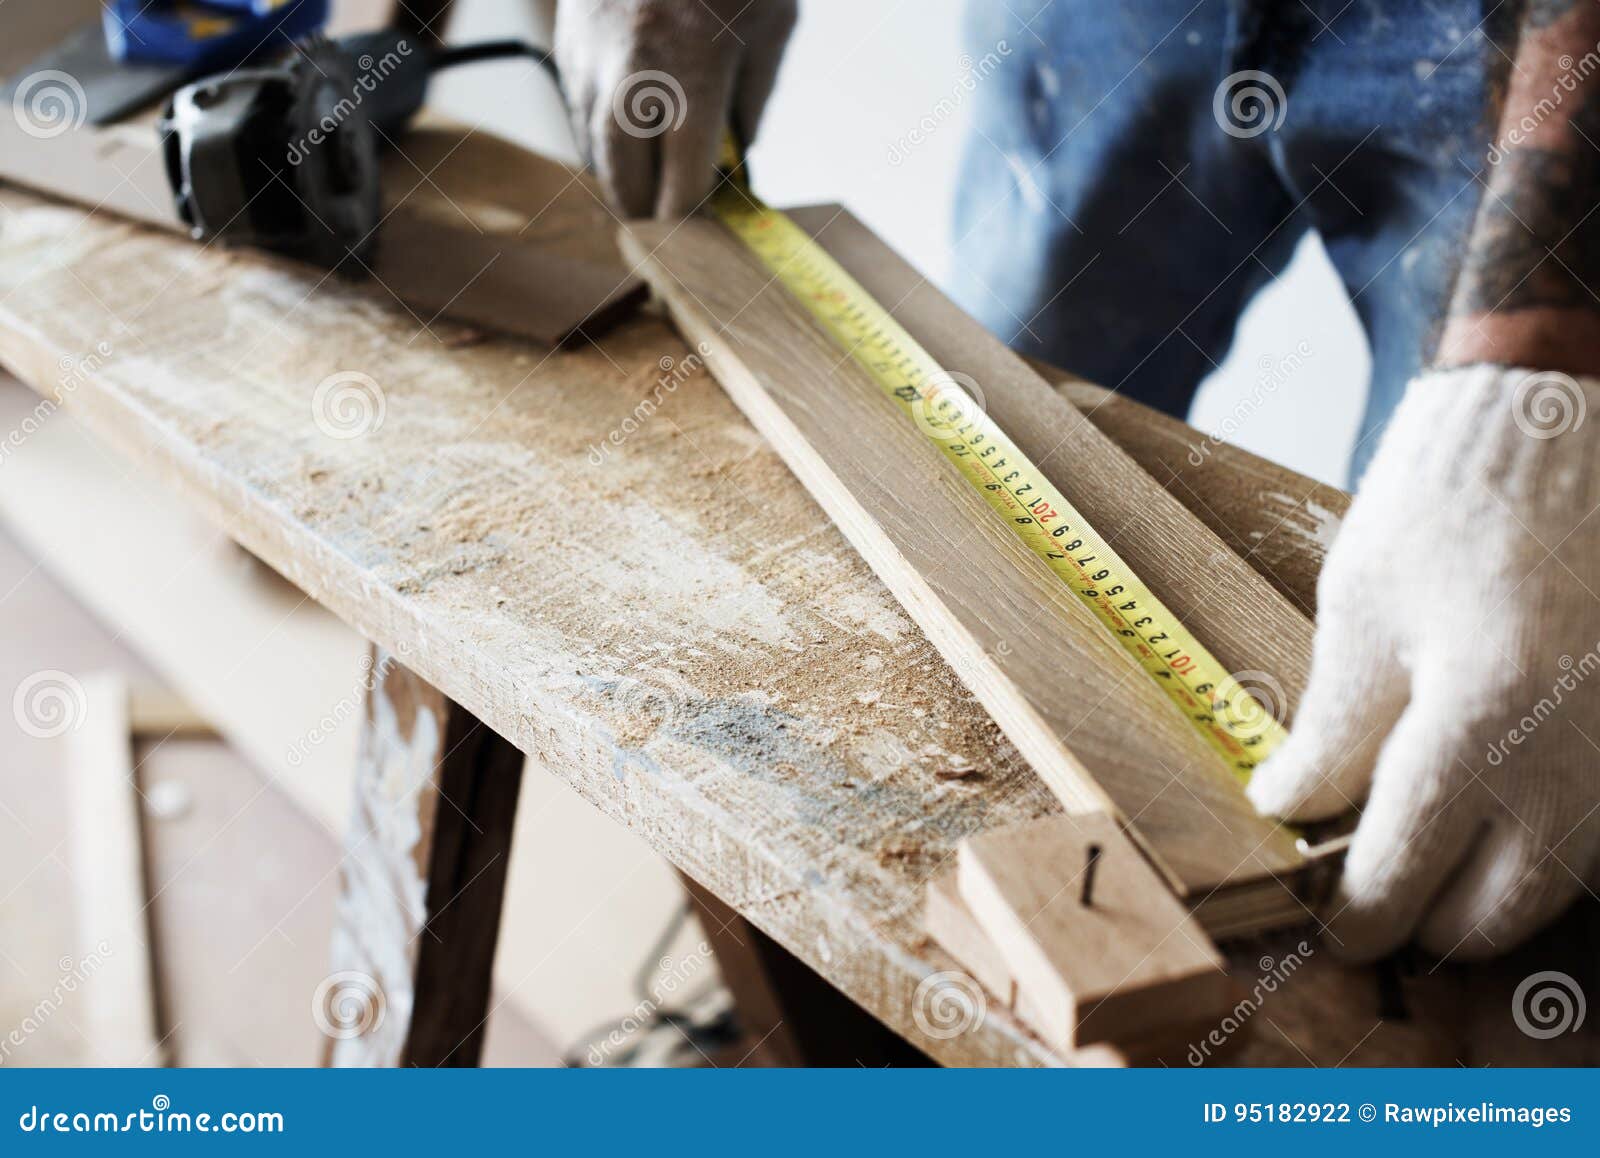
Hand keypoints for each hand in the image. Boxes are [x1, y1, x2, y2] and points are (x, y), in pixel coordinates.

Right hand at [554, 0, 796, 217]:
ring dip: (620, 174)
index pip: (682, 186)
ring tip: (646, 182)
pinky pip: (580, 107)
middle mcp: (634, 74)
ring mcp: (592, 56)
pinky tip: (628, 131)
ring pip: (594, 148)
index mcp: (694, 73)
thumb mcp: (772, 22)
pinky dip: (602, 130)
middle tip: (665, 225)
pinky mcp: (569, 38)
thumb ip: (755, 96)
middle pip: (626, 181)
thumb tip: (737, 153)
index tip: (702, 235)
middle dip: (646, 212)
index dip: (691, 221)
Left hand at [1247, 364, 1599, 960]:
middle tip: (1371, 896)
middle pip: (1496, 914)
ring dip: (1489, 893)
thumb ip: (1333, 730)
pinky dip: (1541, 844)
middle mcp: (1576, 758)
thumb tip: (1291, 810)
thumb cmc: (1453, 500)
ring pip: (1558, 886)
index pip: (1406, 873)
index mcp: (1485, 719)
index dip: (1358, 915)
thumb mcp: (1362, 609)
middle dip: (1427, 922)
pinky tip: (1492, 807)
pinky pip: (1595, 833)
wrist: (1567, 422)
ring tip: (1423, 853)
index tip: (1333, 924)